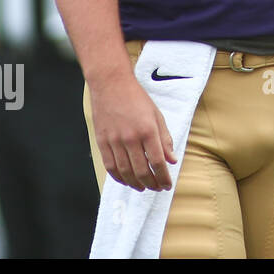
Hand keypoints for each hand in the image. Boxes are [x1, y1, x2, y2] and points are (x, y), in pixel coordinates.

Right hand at [88, 71, 176, 190]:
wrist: (111, 85)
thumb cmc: (137, 99)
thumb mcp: (157, 116)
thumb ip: (165, 139)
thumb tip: (172, 160)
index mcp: (148, 130)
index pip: (157, 162)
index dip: (164, 177)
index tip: (168, 184)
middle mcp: (131, 138)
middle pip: (142, 170)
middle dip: (152, 183)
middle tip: (158, 188)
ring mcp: (114, 141)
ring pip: (125, 172)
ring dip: (136, 184)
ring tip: (144, 187)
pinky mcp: (102, 142)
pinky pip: (110, 166)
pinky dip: (119, 177)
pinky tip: (127, 181)